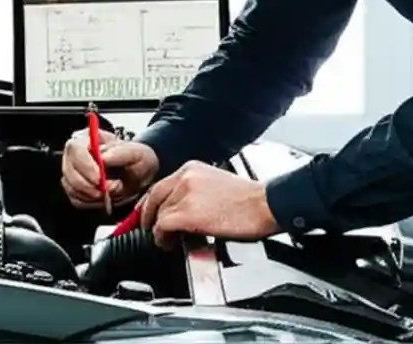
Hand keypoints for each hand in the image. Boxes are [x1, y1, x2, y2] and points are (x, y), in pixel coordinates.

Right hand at [61, 132, 158, 208]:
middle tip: (108, 190)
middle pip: (69, 170)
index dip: (85, 165)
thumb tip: (103, 157)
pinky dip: (92, 203)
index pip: (75, 149)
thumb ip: (121, 153)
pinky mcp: (74, 189)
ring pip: (72, 188)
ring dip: (92, 195)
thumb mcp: (138, 153)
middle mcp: (76, 154)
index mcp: (89, 138)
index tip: (99, 178)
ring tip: (111, 193)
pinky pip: (77, 200)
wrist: (140, 176)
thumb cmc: (137, 161)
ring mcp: (73, 172)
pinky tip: (105, 198)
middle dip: (89, 185)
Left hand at [139, 161, 279, 248]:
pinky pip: (162, 227)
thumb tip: (181, 210)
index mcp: (192, 169)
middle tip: (149, 229)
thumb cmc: (248, 201)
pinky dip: (162, 238)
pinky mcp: (186, 214)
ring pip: (157, 214)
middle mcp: (185, 177)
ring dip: (159, 230)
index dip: (151, 203)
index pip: (161, 185)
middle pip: (154, 197)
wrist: (264, 205)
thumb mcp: (216, 186)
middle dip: (148, 216)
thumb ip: (194, 193)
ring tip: (168, 239)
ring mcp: (185, 194)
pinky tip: (170, 243)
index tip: (148, 214)